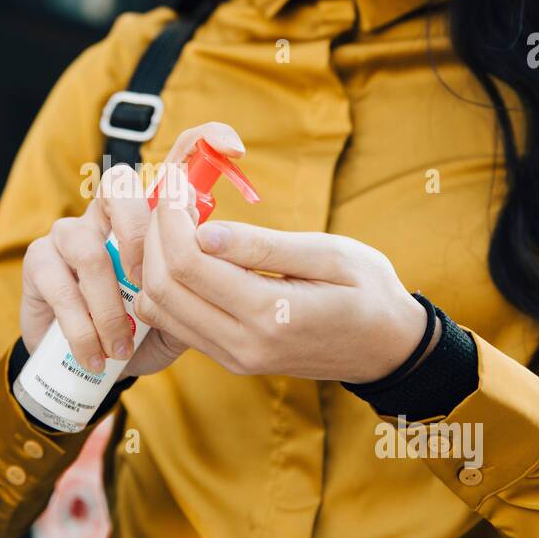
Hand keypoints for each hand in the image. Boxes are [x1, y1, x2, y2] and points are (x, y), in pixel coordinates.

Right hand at [20, 122, 245, 378]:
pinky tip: (98, 354)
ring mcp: (69, 232)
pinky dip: (86, 328)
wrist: (93, 365)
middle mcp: (107, 211)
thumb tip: (227, 260)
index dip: (203, 141)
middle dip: (140, 241)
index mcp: (149, 215)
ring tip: (123, 344)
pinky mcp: (39, 261)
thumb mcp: (184, 308)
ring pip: (90, 248)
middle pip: (120, 186)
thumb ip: (201, 280)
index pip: (175, 161)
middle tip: (150, 290)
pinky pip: (63, 287)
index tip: (237, 148)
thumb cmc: (145, 329)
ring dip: (110, 307)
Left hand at [132, 214, 430, 382]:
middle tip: (168, 195)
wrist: (386, 347)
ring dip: (152, 260)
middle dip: (153, 234)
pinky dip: (164, 283)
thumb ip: (264, 246)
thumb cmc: (367, 290)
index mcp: (271, 315)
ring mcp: (233, 357)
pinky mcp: (228, 358)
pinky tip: (183, 250)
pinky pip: (174, 322)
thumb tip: (204, 232)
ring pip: (159, 309)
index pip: (188, 264)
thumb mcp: (329, 255)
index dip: (170, 216)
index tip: (174, 179)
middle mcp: (243, 345)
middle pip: (161, 288)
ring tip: (174, 220)